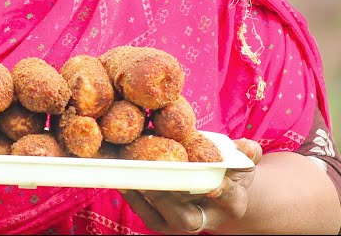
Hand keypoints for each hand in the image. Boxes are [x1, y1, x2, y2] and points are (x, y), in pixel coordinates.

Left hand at [120, 138, 261, 233]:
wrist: (217, 188)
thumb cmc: (228, 171)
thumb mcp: (241, 160)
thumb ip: (246, 152)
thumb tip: (245, 145)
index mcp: (232, 203)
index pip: (229, 200)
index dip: (222, 192)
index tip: (214, 184)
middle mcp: (207, 219)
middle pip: (187, 219)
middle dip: (167, 200)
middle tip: (153, 178)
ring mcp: (182, 223)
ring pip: (161, 220)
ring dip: (142, 198)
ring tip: (126, 177)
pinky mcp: (163, 222)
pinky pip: (146, 216)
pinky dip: (132, 199)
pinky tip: (121, 180)